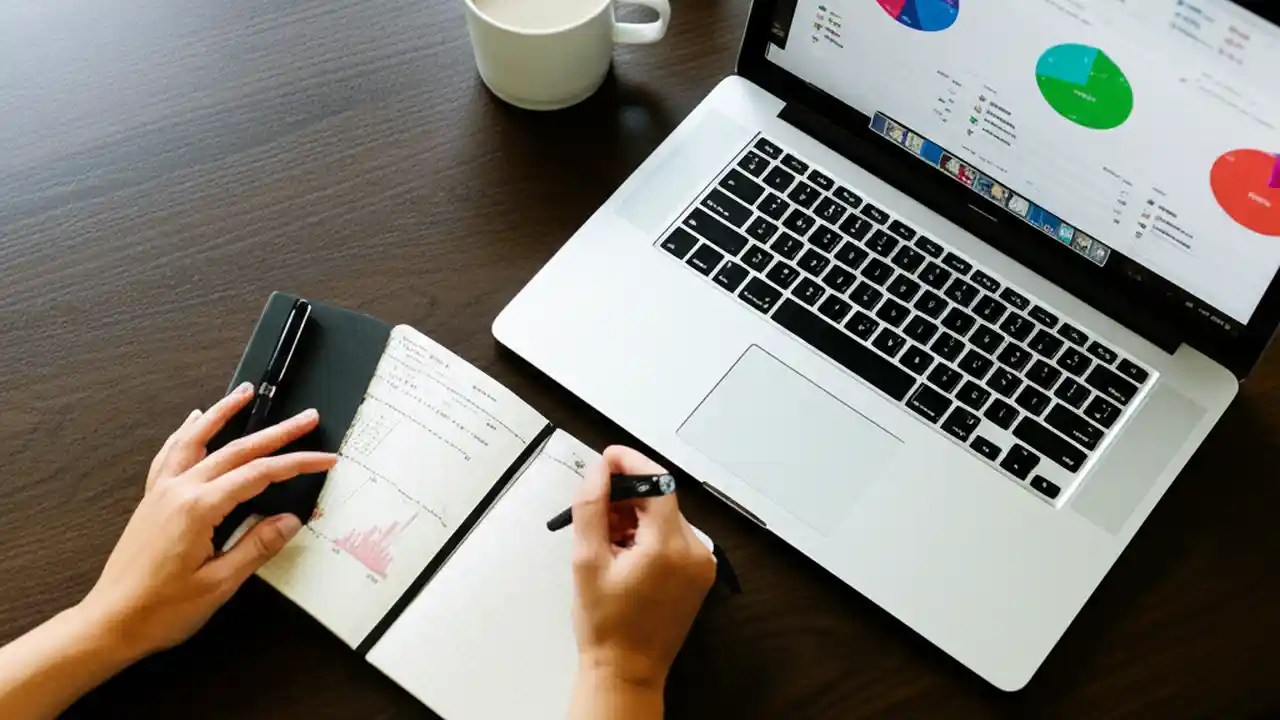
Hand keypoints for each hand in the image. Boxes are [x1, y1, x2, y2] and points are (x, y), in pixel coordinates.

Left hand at [78, 383, 335, 659]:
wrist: (111, 622)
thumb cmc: (162, 609)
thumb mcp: (220, 583)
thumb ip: (257, 546)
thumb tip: (290, 520)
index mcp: (199, 509)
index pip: (259, 475)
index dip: (297, 464)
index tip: (324, 459)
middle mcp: (179, 490)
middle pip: (236, 450)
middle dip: (276, 432)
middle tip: (307, 418)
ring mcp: (162, 492)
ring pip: (197, 439)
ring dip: (223, 413)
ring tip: (245, 393)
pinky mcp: (152, 500)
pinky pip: (170, 454)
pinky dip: (186, 433)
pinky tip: (193, 420)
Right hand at [570, 446, 715, 692]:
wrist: (627, 670)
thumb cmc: (607, 626)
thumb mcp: (587, 561)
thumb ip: (592, 508)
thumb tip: (599, 471)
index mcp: (669, 547)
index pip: (657, 483)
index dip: (631, 464)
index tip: (608, 459)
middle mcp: (694, 552)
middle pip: (661, 500)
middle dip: (626, 497)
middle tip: (595, 510)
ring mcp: (700, 564)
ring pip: (666, 518)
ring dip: (635, 517)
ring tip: (605, 541)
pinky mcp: (699, 574)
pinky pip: (673, 538)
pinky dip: (648, 535)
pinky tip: (624, 553)